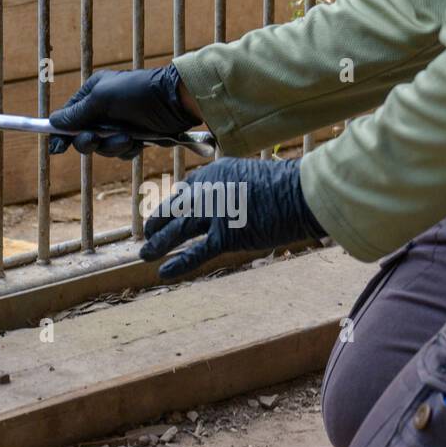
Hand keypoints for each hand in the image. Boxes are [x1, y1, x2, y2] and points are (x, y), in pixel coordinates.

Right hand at [48, 65, 199, 158]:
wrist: (177, 101)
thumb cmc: (139, 92)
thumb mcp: (103, 98)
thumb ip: (77, 112)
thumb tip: (53, 121)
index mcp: (93, 93)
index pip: (68, 115)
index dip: (61, 132)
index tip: (57, 149)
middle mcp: (104, 109)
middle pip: (83, 136)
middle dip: (90, 141)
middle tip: (95, 140)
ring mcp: (120, 124)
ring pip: (103, 148)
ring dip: (113, 146)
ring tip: (128, 137)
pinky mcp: (136, 137)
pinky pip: (122, 152)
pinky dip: (128, 150)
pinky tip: (138, 141)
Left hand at [139, 156, 324, 279]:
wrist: (301, 193)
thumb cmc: (287, 187)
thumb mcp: (250, 178)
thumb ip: (232, 188)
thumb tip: (227, 202)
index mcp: (213, 174)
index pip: (185, 189)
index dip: (174, 204)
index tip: (166, 213)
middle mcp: (208, 192)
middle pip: (176, 208)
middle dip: (159, 222)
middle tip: (148, 233)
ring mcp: (215, 214)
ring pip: (179, 230)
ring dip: (159, 243)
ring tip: (144, 254)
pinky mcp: (226, 236)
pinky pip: (197, 252)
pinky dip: (179, 262)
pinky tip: (164, 272)